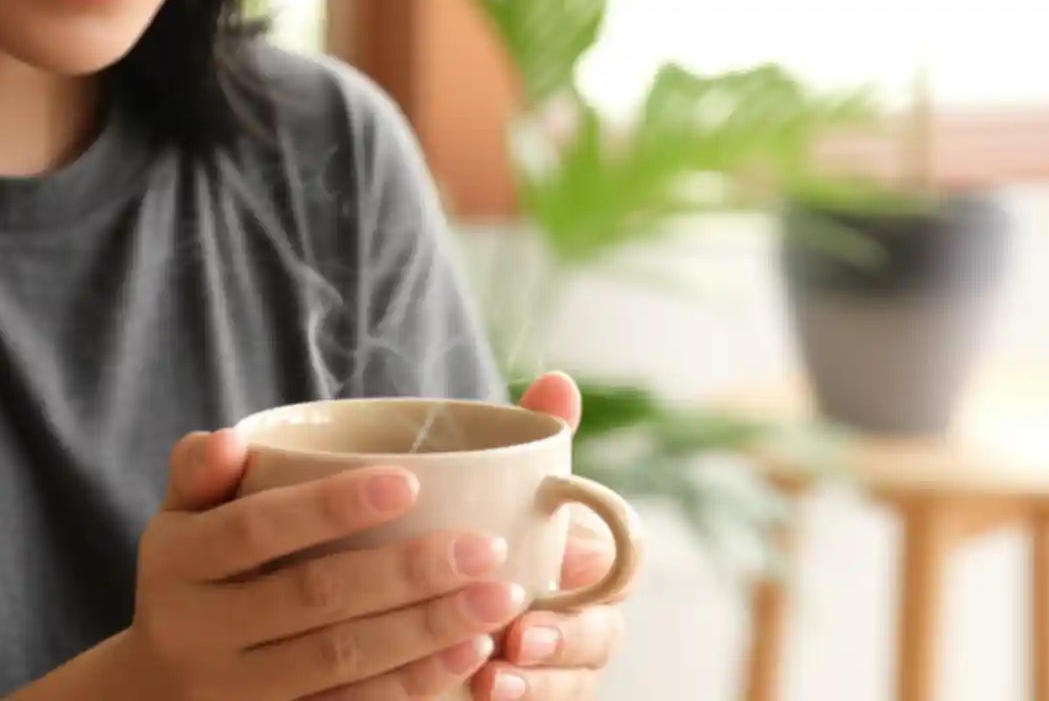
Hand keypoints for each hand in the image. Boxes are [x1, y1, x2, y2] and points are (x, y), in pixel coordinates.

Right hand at [121, 430, 524, 699]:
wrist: (153, 690)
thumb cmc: (193, 574)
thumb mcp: (180, 517)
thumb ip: (202, 471)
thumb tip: (232, 440)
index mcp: (178, 563)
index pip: (255, 529)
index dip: (330, 507)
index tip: (411, 483)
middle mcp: (199, 632)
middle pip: (314, 599)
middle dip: (408, 574)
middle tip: (487, 548)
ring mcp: (238, 691)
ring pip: (342, 660)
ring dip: (427, 631)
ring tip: (498, 599)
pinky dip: (411, 684)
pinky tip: (469, 654)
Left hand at [470, 373, 634, 699]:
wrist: (422, 588)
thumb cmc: (484, 526)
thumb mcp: (498, 481)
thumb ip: (533, 436)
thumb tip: (557, 379)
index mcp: (589, 558)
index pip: (626, 563)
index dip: (605, 571)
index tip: (567, 569)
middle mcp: (582, 614)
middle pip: (604, 634)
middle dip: (570, 638)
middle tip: (522, 635)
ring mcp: (557, 663)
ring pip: (574, 683)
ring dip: (541, 683)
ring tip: (492, 679)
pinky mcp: (530, 692)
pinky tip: (479, 693)